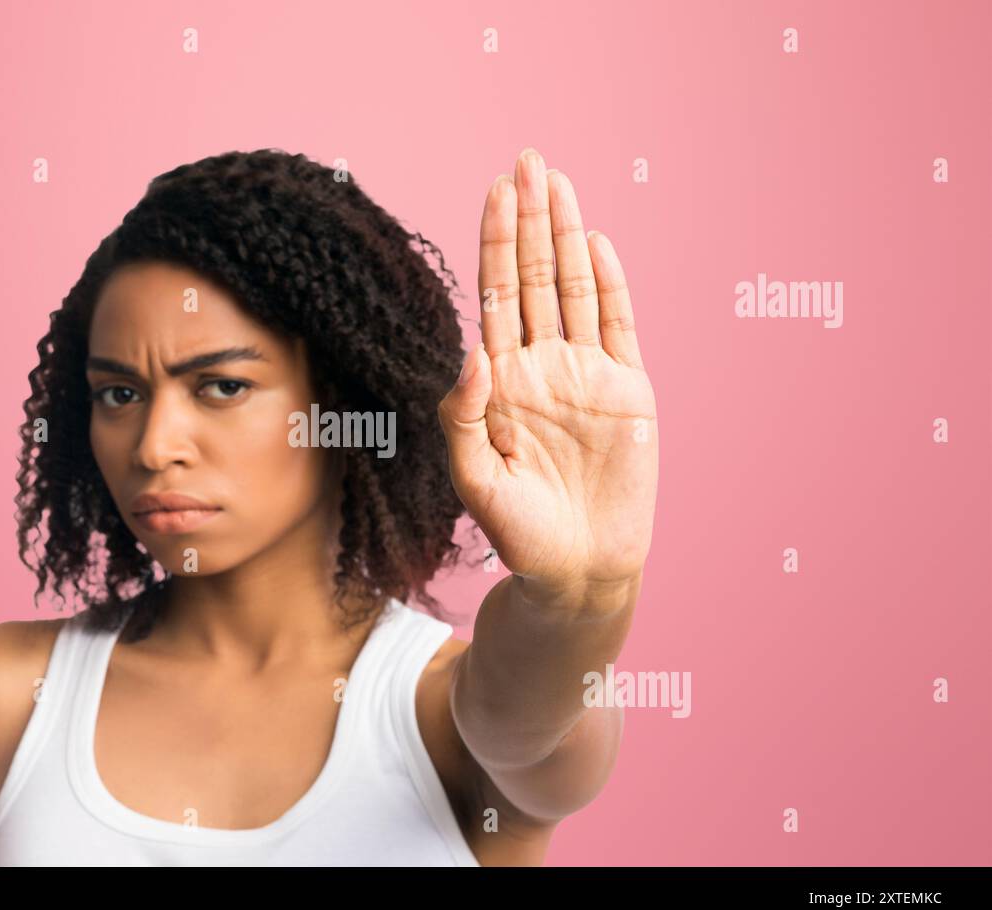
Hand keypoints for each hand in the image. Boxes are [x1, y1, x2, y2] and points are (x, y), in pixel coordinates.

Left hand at [437, 147, 658, 598]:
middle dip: (529, 219)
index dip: (494, 242)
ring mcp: (585, 374)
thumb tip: (473, 351)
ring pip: (574, 289)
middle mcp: (541, 365)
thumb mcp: (473, 478)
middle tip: (528, 159)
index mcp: (500, 381)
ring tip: (558, 182)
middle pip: (532, 277)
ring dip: (566, 236)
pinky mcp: (627, 391)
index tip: (493, 190)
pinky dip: (608, 286)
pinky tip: (594, 244)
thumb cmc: (517, 531)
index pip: (495, 296)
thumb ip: (463, 416)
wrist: (578, 569)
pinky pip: (617, 326)